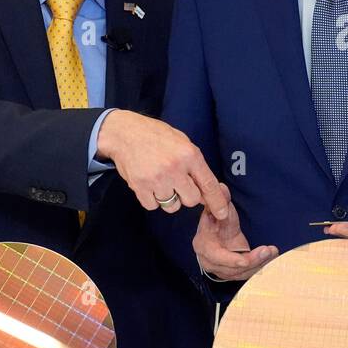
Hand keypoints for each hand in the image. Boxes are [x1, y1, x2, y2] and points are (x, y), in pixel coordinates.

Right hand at [96, 110, 228, 218]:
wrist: (125, 133)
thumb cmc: (156, 136)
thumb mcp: (183, 142)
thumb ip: (195, 166)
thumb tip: (206, 192)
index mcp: (189, 155)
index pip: (208, 184)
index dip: (217, 202)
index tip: (222, 213)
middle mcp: (175, 168)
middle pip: (191, 200)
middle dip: (187, 196)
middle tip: (178, 183)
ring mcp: (156, 179)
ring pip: (172, 206)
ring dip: (169, 198)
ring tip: (161, 181)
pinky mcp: (140, 187)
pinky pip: (153, 206)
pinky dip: (152, 199)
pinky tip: (150, 184)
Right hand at [193, 182, 277, 280]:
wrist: (216, 235)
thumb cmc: (216, 223)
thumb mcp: (219, 209)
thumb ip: (221, 200)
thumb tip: (222, 188)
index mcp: (203, 245)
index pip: (216, 256)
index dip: (231, 260)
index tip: (245, 260)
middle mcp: (210, 261)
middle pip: (232, 268)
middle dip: (252, 260)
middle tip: (268, 251)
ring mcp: (222, 270)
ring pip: (242, 272)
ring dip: (260, 263)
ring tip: (273, 251)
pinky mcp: (233, 274)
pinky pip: (248, 273)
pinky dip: (261, 265)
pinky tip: (272, 256)